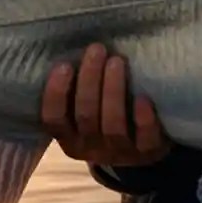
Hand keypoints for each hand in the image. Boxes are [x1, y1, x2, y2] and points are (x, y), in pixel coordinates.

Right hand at [40, 43, 171, 165]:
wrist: (141, 150)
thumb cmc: (105, 118)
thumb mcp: (85, 111)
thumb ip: (76, 92)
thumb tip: (71, 49)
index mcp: (69, 138)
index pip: (54, 119)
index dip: (56, 94)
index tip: (64, 65)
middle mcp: (91, 149)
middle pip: (86, 116)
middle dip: (90, 81)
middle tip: (97, 50)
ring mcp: (119, 153)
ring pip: (112, 126)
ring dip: (113, 91)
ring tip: (117, 61)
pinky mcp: (147, 153)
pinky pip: (144, 138)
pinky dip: (143, 119)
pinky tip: (143, 97)